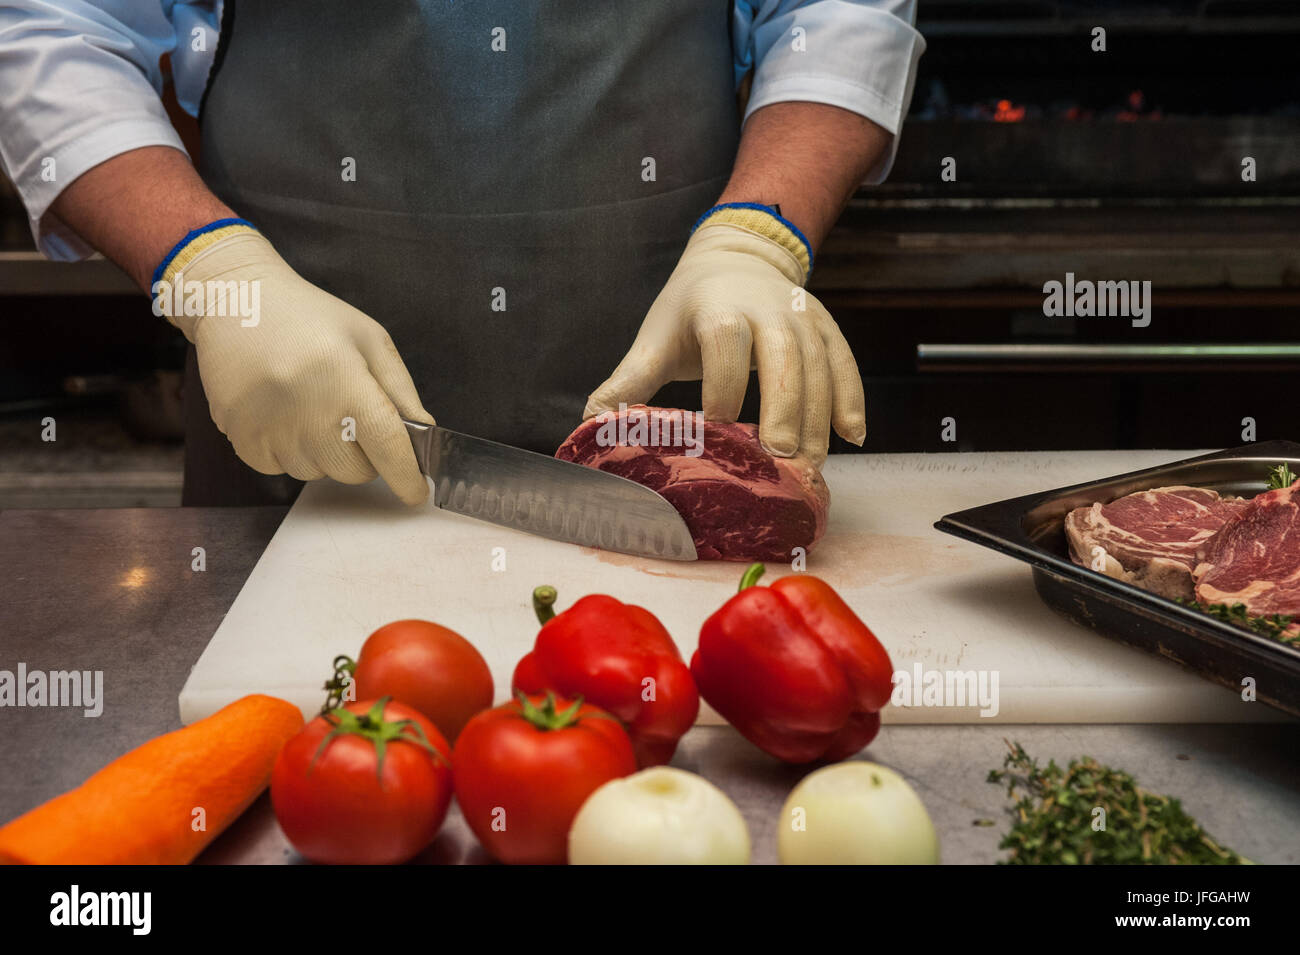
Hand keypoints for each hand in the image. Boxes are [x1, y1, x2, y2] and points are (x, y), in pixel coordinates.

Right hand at [159, 228, 432, 503]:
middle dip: (362, 454)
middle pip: (354, 471)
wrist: (236, 300)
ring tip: (307, 404)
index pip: (387, 446)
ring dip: (323, 452)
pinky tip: (282, 412)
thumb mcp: (369, 339)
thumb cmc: (311, 318)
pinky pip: (280, 469)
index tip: (416, 492)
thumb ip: (400, 391)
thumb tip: (423, 435)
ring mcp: (269, 428)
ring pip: (317, 473)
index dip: (407, 475)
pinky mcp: (241, 438)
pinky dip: (289, 451)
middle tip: (347, 415)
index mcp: (345, 380)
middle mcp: (306, 409)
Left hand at [583, 217, 865, 466]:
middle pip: (784, 357)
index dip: (724, 384)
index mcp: (719, 309)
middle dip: (784, 408)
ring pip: (819, 367)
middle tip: (779, 458)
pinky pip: (845, 366)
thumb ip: (628, 382)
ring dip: (817, 419)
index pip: (726, 343)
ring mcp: (804, 319)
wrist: (738, 256)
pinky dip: (851, 401)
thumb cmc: (690, 307)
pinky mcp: (827, 330)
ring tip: (809, 467)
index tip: (718, 427)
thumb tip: (590, 424)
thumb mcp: (656, 338)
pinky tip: (851, 438)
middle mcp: (768, 310)